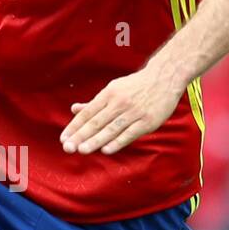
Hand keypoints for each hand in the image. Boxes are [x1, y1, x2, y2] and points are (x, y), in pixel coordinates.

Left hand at [60, 67, 185, 155]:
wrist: (165, 78)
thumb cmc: (135, 87)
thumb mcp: (113, 89)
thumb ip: (94, 103)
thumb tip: (74, 109)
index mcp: (109, 94)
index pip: (88, 113)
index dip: (74, 126)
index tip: (63, 139)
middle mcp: (119, 102)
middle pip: (97, 122)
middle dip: (81, 136)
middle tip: (68, 148)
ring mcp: (134, 112)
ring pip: (111, 128)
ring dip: (96, 140)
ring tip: (82, 150)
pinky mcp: (147, 121)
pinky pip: (130, 133)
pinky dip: (118, 142)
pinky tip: (106, 150)